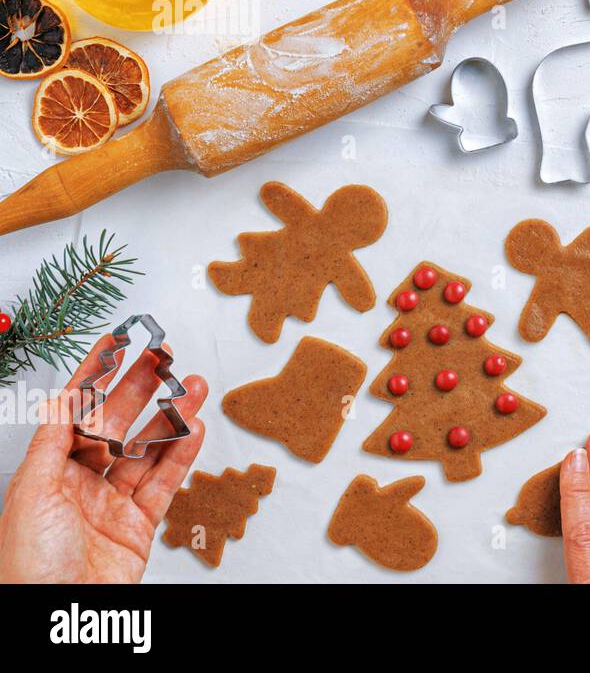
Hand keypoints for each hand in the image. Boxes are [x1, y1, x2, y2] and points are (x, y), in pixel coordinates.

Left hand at [0, 335, 207, 583]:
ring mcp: (113, 503)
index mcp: (50, 471)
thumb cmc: (28, 565)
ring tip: (193, 388)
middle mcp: (82, 482)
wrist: (56, 615)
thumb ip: (52, 443)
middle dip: (142, 386)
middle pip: (119, 423)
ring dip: (172, 415)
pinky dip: (182, 454)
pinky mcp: (141, 524)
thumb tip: (62, 400)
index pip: (78, 411)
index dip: (98, 374)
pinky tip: (194, 429)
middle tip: (164, 356)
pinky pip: (166, 482)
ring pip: (149, 448)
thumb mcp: (30, 493)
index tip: (117, 342)